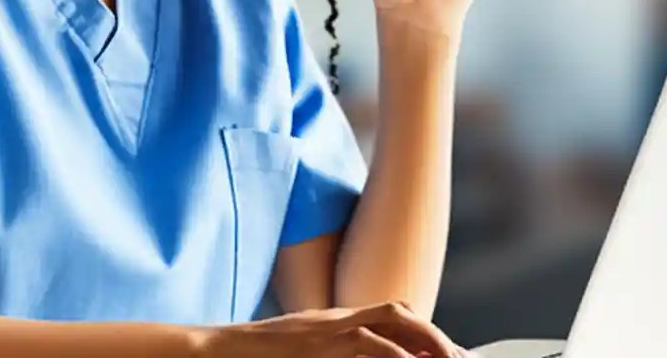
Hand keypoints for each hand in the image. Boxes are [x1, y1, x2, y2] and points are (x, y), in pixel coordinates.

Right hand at [201, 301, 464, 357]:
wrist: (214, 352)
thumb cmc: (257, 357)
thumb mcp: (305, 348)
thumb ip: (338, 351)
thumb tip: (378, 354)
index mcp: (335, 321)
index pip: (393, 315)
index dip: (425, 333)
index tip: (451, 354)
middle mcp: (336, 320)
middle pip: (399, 313)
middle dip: (435, 337)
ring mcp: (327, 330)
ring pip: (390, 324)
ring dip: (425, 342)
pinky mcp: (317, 346)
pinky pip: (366, 345)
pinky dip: (392, 354)